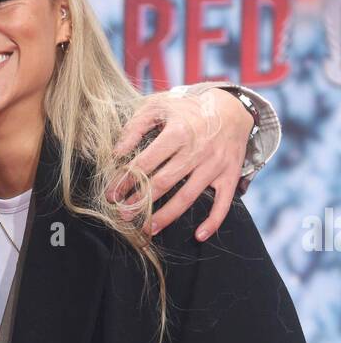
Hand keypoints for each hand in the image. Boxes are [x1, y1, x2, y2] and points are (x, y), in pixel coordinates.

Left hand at [108, 88, 254, 240]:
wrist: (232, 107)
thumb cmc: (188, 108)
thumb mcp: (159, 106)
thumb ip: (135, 126)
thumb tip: (116, 153)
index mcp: (178, 132)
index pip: (146, 162)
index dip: (126, 180)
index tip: (111, 195)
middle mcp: (197, 150)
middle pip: (164, 182)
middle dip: (141, 202)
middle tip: (123, 215)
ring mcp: (215, 165)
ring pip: (188, 197)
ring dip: (166, 216)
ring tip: (147, 229)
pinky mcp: (230, 175)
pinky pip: (223, 203)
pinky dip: (213, 222)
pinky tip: (198, 236)